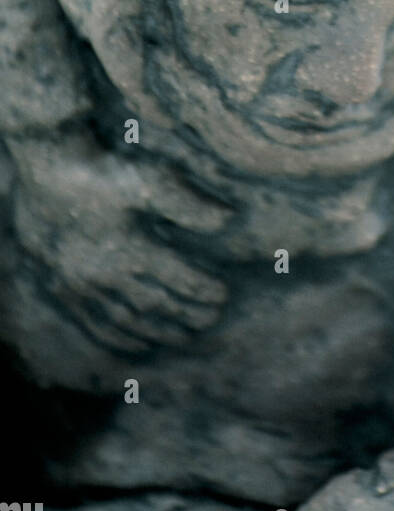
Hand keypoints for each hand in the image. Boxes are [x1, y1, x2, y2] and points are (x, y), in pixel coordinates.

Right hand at [13, 136, 230, 351]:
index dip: (201, 290)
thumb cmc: (103, 170)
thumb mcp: (150, 178)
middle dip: (185, 313)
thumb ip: (188, 203)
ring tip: (183, 336)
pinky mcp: (63, 285)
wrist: (49, 167)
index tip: (222, 295)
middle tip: (210, 319)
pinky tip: (137, 342)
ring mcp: (82, 284)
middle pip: (155, 303)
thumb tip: (228, 219)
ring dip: (158, 330)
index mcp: (131, 249)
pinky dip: (119, 336)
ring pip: (127, 318)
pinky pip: (94, 322)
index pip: (177, 279)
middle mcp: (107, 274)